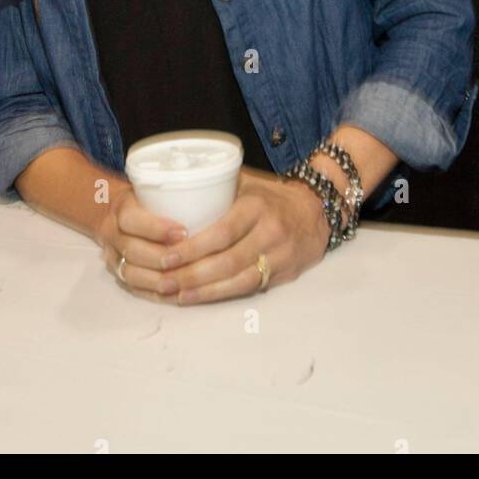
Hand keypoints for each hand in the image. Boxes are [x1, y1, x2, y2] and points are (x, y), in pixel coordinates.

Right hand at [94, 183, 189, 302]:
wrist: (115, 213)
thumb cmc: (146, 200)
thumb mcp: (154, 189)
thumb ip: (176, 193)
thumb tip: (217, 192)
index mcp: (122, 208)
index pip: (131, 219)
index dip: (156, 228)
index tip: (183, 232)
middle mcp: (112, 233)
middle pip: (132, 250)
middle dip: (160, 257)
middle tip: (186, 260)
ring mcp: (113, 256)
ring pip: (130, 273)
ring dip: (156, 280)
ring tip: (180, 283)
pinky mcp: (118, 274)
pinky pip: (134, 289)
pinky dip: (155, 294)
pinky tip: (174, 294)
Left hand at [157, 166, 330, 305]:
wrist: (315, 211)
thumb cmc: (270, 196)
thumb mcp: (246, 182)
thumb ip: (216, 188)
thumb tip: (170, 194)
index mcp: (256, 206)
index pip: (222, 232)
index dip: (193, 249)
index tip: (166, 257)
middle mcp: (270, 232)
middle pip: (227, 262)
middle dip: (192, 275)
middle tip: (163, 282)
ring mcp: (280, 256)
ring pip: (238, 281)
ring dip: (204, 291)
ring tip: (176, 295)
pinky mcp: (284, 274)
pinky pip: (248, 288)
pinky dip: (222, 295)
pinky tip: (200, 297)